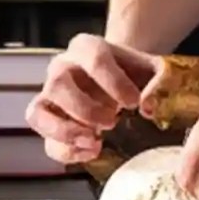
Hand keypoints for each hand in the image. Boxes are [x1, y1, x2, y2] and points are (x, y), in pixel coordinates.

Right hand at [25, 34, 159, 163]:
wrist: (122, 83)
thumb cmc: (136, 75)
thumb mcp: (156, 70)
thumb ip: (161, 82)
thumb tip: (148, 106)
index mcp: (86, 47)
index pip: (93, 58)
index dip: (113, 82)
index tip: (134, 102)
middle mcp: (61, 68)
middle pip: (58, 84)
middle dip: (85, 108)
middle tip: (111, 122)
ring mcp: (49, 96)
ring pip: (37, 113)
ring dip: (65, 131)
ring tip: (93, 142)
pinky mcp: (48, 123)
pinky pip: (45, 140)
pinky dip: (65, 151)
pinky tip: (92, 152)